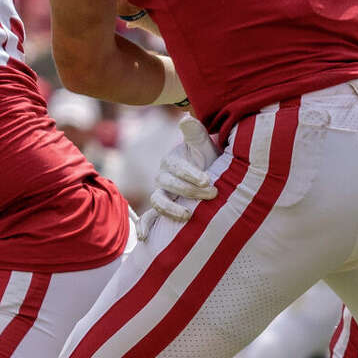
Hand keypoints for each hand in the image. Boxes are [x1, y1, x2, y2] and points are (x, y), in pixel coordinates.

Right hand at [142, 115, 217, 235]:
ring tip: (187, 216)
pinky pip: (149, 217)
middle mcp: (162, 177)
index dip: (191, 174)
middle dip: (190, 190)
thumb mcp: (203, 145)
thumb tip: (186, 119)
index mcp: (171, 161)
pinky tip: (144, 238)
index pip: (177, 167)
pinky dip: (144, 227)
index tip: (207, 180)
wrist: (210, 173)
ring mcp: (161, 193)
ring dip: (171, 209)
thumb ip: (195, 133)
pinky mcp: (162, 208)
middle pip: (170, 185)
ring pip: (159, 201)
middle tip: (213, 194)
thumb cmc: (207, 158)